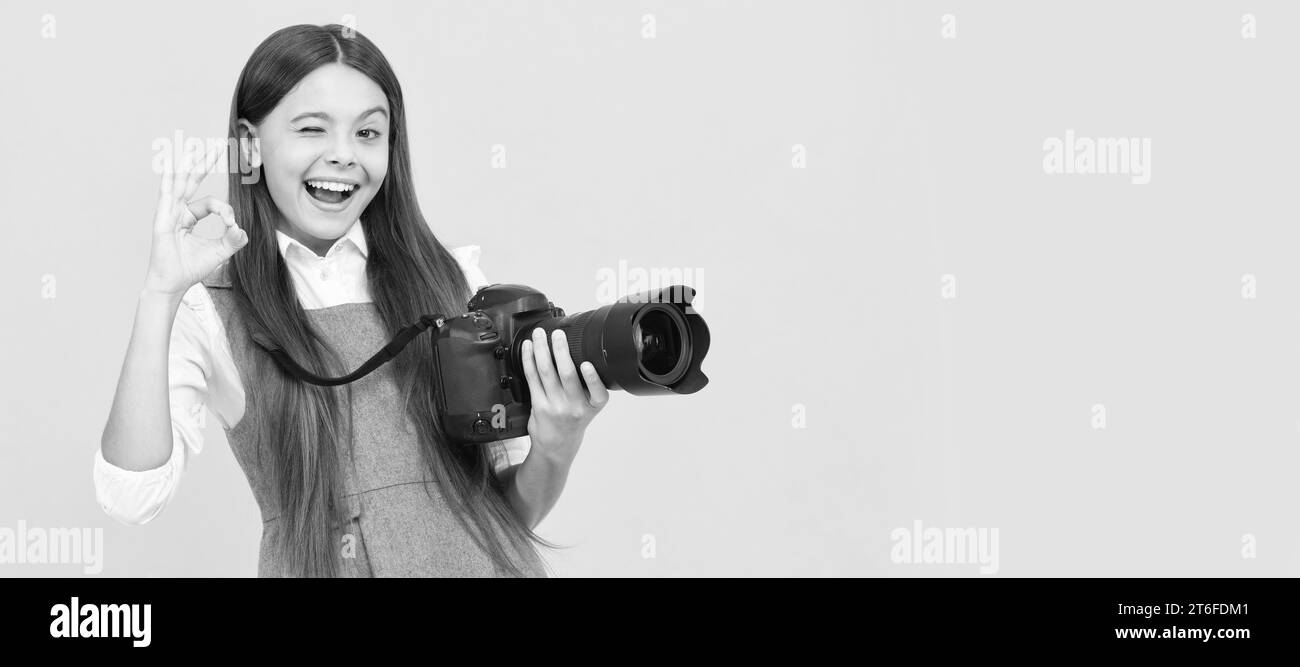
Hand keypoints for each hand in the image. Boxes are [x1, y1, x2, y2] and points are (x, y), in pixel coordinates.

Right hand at [142, 141, 247, 296]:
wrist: (172, 284)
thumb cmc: (190, 269)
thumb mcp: (219, 252)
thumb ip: (233, 240)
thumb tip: (242, 228)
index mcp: (189, 216)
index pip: (211, 203)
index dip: (225, 210)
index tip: (232, 224)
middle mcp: (177, 211)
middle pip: (192, 181)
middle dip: (203, 163)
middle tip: (214, 146)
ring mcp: (168, 213)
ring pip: (180, 183)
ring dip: (187, 164)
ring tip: (192, 145)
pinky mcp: (163, 219)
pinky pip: (167, 194)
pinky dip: (169, 178)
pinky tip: (170, 163)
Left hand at [519, 327, 609, 464]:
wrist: (556, 447)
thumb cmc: (574, 422)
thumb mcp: (589, 407)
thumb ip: (589, 386)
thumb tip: (582, 352)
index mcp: (592, 406)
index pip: (597, 393)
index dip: (592, 378)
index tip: (587, 365)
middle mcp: (574, 407)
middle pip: (567, 375)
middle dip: (561, 351)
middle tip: (559, 334)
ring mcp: (554, 406)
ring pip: (546, 373)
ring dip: (542, 350)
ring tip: (539, 335)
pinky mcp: (538, 405)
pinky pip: (532, 378)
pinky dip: (529, 360)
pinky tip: (528, 348)